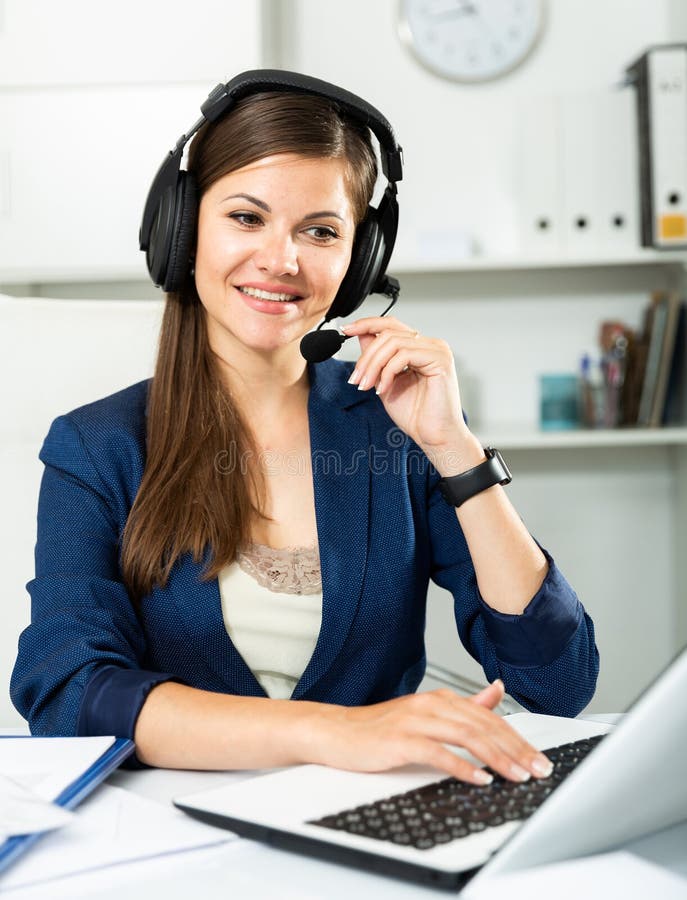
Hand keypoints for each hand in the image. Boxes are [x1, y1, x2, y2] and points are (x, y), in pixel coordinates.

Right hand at [312, 682, 553, 783]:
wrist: (336, 731)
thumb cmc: (380, 727)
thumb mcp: (427, 712)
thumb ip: (465, 704)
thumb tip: (497, 691)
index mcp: (441, 699)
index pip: (489, 718)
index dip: (517, 738)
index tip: (538, 758)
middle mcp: (432, 705)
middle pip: (483, 726)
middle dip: (515, 750)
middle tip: (538, 769)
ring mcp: (416, 721)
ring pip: (467, 737)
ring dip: (496, 758)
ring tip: (517, 775)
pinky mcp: (401, 740)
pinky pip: (438, 752)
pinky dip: (462, 766)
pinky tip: (479, 778)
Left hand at [341, 316, 469, 458]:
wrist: (433, 437)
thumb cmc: (415, 414)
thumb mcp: (386, 381)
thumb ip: (376, 359)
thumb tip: (360, 335)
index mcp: (420, 348)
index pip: (391, 325)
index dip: (367, 324)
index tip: (345, 330)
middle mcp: (431, 345)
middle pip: (389, 333)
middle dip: (366, 356)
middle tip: (356, 378)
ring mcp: (437, 350)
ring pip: (393, 342)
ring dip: (373, 365)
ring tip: (366, 386)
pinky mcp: (440, 360)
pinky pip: (404, 355)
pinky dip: (387, 372)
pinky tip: (383, 389)